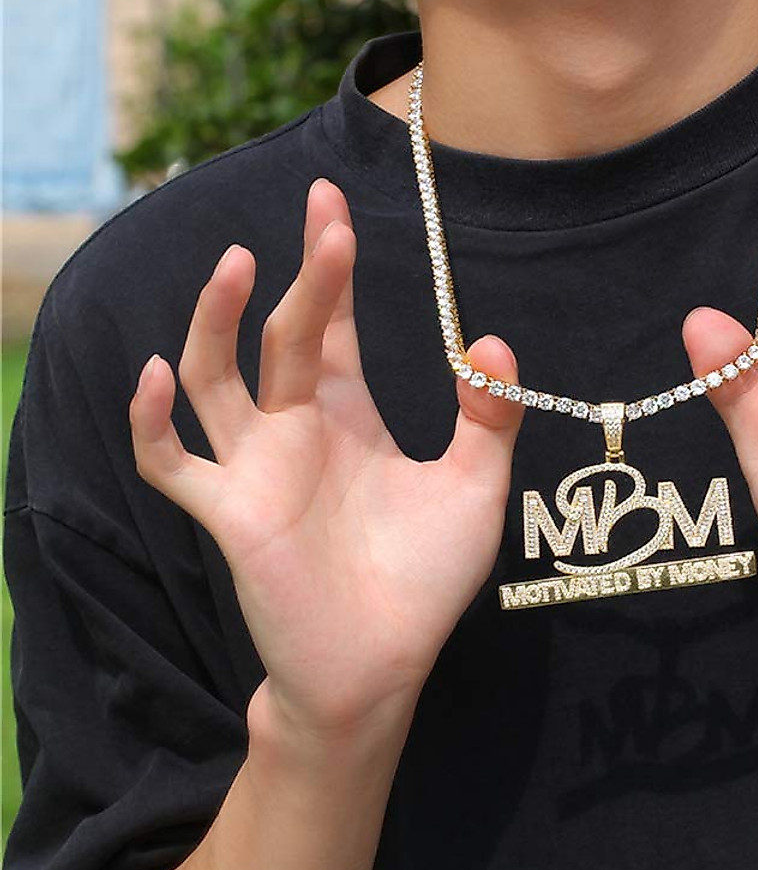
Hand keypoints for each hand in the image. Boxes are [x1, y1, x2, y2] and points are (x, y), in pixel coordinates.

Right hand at [129, 178, 523, 742]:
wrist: (385, 662)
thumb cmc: (426, 578)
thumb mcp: (476, 486)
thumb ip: (490, 417)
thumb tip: (495, 341)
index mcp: (349, 415)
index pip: (334, 325)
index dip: (332, 268)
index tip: (333, 207)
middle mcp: (297, 428)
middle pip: (286, 334)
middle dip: (304, 277)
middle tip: (325, 221)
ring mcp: (257, 467)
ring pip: (216, 377)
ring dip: (215, 321)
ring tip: (237, 264)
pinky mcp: (230, 514)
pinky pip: (171, 461)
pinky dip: (151, 420)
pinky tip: (156, 374)